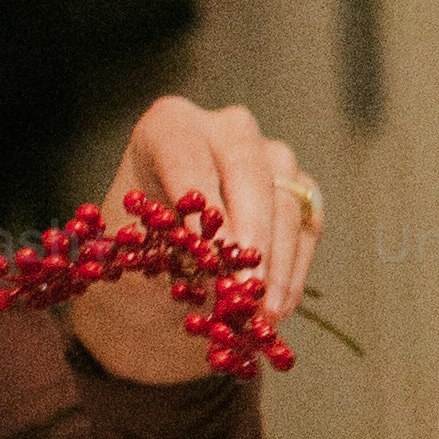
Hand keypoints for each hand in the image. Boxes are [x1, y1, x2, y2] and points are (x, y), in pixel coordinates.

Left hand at [66, 97, 322, 383]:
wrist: (150, 288)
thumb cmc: (132, 264)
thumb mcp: (132, 258)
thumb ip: (165, 254)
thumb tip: (215, 266)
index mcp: (169, 127)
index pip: (186, 154)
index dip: (199, 199)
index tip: (210, 250)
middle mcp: (226, 131)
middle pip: (247, 169)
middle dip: (250, 232)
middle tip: (248, 285)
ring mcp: (271, 157)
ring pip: (285, 200)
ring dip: (276, 261)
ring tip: (262, 311)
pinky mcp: (301, 191)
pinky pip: (306, 226)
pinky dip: (292, 271)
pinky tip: (276, 308)